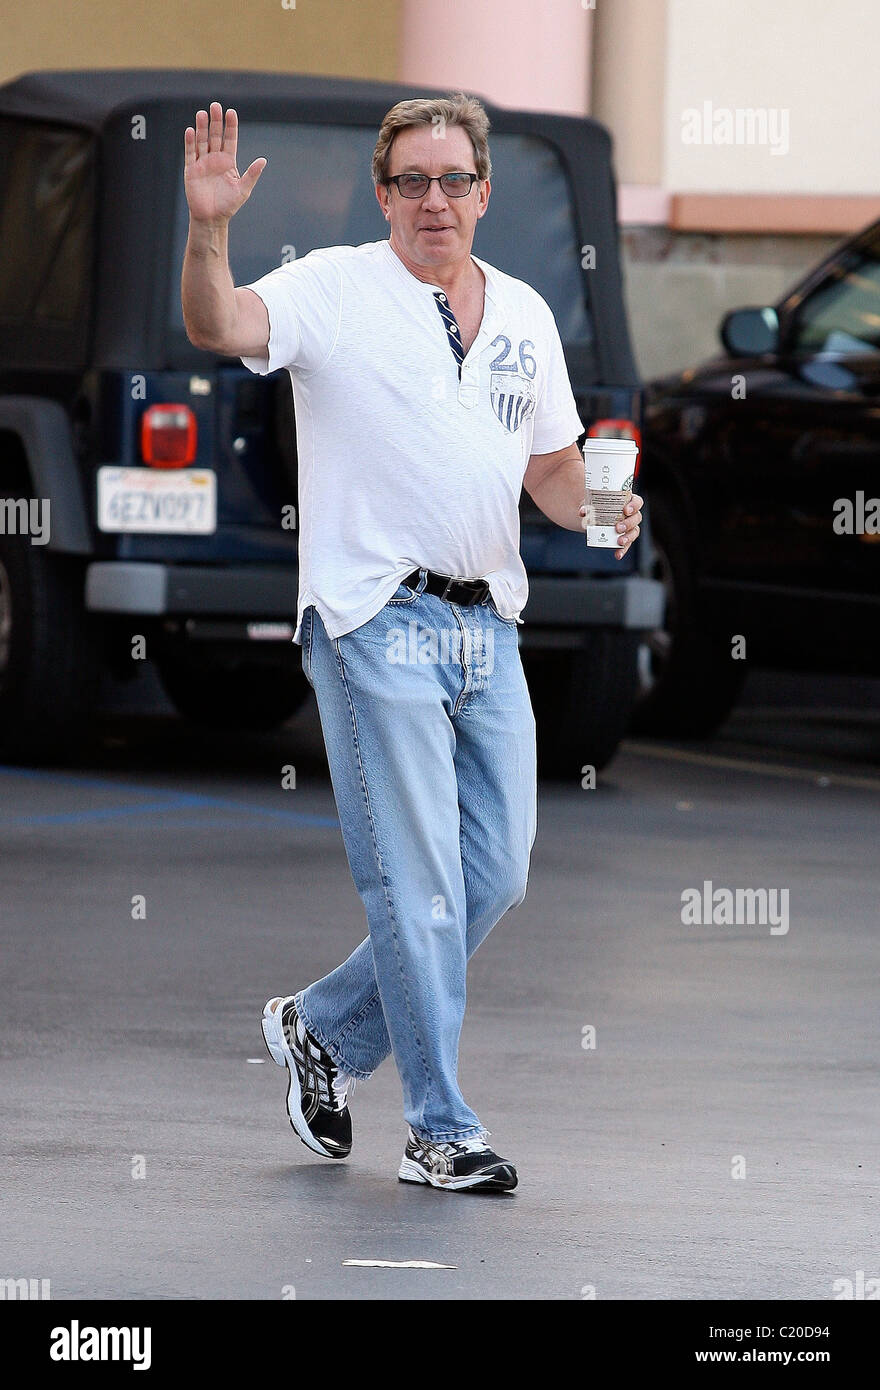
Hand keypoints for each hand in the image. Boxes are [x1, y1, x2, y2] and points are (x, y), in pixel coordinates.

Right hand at [184, 103, 266, 224]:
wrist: (211, 219)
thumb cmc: (228, 205)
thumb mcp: (243, 189)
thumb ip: (252, 174)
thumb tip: (264, 160)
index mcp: (228, 161)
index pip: (230, 139)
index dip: (230, 126)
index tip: (231, 112)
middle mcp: (215, 159)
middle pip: (214, 136)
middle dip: (215, 121)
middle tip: (215, 106)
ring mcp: (202, 163)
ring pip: (202, 141)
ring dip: (201, 127)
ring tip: (202, 113)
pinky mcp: (191, 169)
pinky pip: (190, 153)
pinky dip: (190, 142)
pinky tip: (191, 130)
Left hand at [579, 492, 643, 559]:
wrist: (593, 517)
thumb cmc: (597, 506)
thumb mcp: (592, 504)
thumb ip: (588, 506)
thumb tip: (583, 512)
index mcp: (627, 502)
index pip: (637, 502)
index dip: (634, 506)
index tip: (626, 511)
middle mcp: (631, 514)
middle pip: (636, 518)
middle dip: (629, 523)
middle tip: (618, 528)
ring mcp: (629, 527)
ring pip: (634, 531)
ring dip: (628, 537)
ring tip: (620, 541)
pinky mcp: (624, 537)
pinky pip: (627, 544)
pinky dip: (622, 550)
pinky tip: (618, 555)